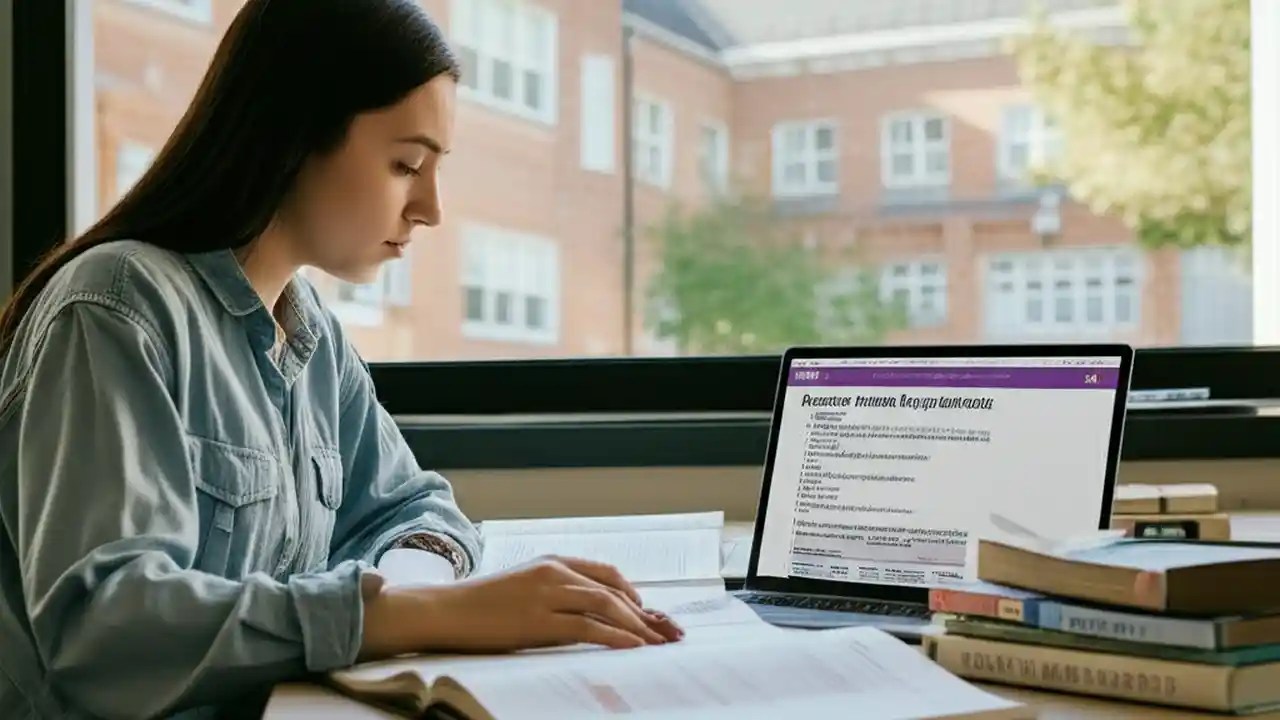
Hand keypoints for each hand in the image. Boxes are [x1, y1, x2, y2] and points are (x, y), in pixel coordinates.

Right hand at [360, 556, 683, 658]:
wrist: (446, 611)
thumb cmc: (482, 605)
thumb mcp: (525, 588)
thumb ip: (557, 593)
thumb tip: (591, 614)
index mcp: (552, 561)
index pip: (606, 572)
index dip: (633, 593)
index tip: (649, 613)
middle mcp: (554, 572)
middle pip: (613, 590)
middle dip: (645, 613)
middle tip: (668, 632)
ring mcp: (546, 595)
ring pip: (606, 606)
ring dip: (638, 626)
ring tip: (658, 643)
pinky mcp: (538, 620)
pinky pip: (588, 628)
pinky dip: (616, 637)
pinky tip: (633, 647)